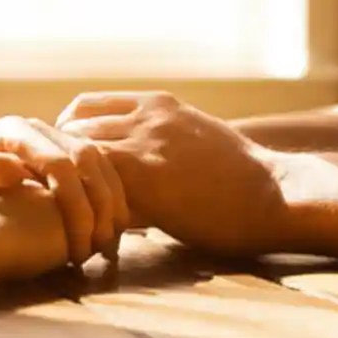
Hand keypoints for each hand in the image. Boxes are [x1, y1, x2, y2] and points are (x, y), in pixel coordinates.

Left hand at [0, 116, 127, 266]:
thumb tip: (13, 170)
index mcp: (14, 130)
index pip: (59, 163)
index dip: (75, 204)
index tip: (78, 243)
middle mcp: (40, 128)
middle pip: (86, 159)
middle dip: (99, 204)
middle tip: (101, 244)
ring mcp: (56, 137)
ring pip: (100, 162)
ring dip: (112, 201)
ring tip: (111, 238)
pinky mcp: (68, 153)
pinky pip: (102, 170)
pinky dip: (112, 197)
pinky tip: (112, 225)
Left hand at [55, 91, 284, 253]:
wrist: (278, 194)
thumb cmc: (249, 180)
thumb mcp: (203, 140)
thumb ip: (168, 144)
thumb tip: (147, 171)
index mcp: (161, 105)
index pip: (86, 106)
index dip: (69, 135)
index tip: (69, 166)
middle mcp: (148, 117)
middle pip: (71, 128)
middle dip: (59, 161)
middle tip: (59, 197)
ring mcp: (146, 144)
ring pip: (77, 155)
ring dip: (70, 185)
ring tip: (70, 216)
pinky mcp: (147, 178)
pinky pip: (94, 185)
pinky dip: (84, 206)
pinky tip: (87, 231)